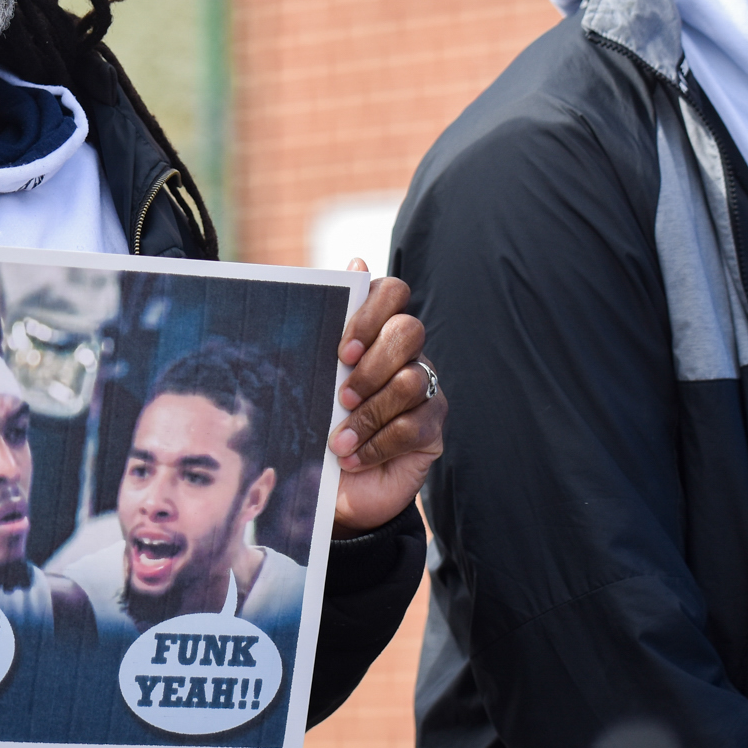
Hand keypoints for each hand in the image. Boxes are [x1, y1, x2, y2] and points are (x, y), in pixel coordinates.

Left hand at [328, 258, 444, 535]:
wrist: (333, 486)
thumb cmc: (319, 423)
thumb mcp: (314, 379)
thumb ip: (328, 327)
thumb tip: (356, 261)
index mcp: (376, 331)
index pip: (392, 292)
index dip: (370, 314)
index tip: (342, 350)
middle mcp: (407, 353)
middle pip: (408, 331)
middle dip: (371, 365)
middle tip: (342, 395)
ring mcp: (426, 390)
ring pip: (411, 381)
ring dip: (368, 414)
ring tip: (339, 439)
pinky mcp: (433, 429)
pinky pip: (414, 426)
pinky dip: (378, 444)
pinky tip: (353, 457)